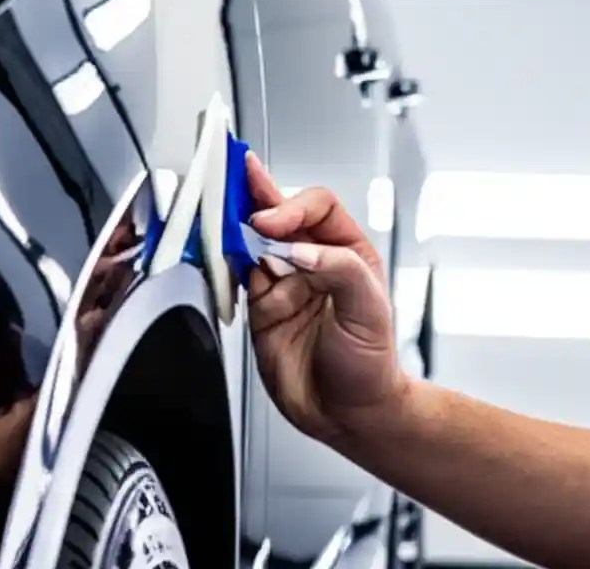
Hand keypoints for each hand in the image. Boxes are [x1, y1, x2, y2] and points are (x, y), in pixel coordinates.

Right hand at [244, 152, 407, 444]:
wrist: (347, 415)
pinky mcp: (259, 307)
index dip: (292, 207)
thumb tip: (300, 249)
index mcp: (347, 252)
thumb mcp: (369, 310)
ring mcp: (283, 283)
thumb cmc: (371, 366)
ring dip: (235, 223)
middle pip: (279, 214)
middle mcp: (312, 262)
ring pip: (252, 240)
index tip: (272, 223)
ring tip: (220, 205)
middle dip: (256, 194)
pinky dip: (224, 258)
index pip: (316, 208)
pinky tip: (218, 244)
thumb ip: (337, 269)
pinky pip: (236, 273)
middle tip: (233, 174)